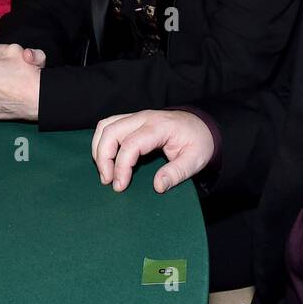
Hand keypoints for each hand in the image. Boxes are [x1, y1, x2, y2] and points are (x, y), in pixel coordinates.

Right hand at [91, 110, 214, 193]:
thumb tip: (158, 186)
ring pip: (106, 125)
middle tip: (108, 181)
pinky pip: (109, 125)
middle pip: (112, 131)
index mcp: (160, 127)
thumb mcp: (195, 160)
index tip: (120, 186)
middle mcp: (145, 118)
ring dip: (99, 148)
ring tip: (105, 172)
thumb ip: (177, 173)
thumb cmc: (199, 142)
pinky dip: (102, 141)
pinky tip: (106, 158)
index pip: (131, 144)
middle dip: (103, 158)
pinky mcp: (133, 120)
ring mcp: (137, 117)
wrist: (203, 126)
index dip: (121, 166)